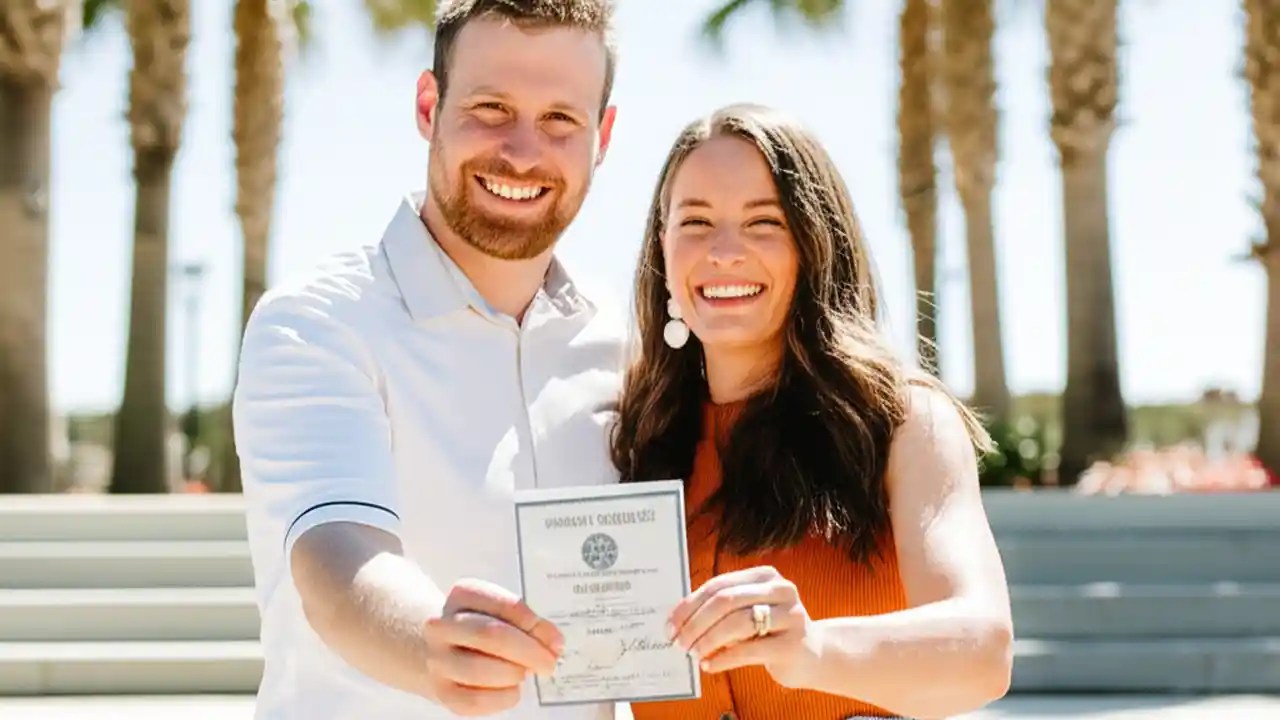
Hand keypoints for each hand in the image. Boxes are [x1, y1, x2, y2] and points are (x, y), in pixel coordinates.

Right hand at [422, 578, 562, 715]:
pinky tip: (511, 688)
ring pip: (483, 670)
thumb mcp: (499, 611)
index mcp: (462, 594)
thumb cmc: (477, 625)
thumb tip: (554, 644)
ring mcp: (437, 660)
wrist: (432, 645)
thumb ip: (529, 623)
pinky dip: (503, 696)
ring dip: (514, 673)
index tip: (556, 641)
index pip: (506, 605)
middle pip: (492, 636)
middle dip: (529, 652)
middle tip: (549, 663)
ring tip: (523, 671)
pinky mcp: (442, 692)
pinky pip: (476, 701)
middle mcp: (442, 625)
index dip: (535, 626)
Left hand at [667, 565, 818, 688]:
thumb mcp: (747, 611)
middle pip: (726, 601)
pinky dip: (723, 658)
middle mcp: (781, 589)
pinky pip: (749, 650)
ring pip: (738, 623)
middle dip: (696, 623)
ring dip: (708, 640)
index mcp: (764, 575)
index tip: (670, 624)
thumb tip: (677, 620)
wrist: (811, 654)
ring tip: (693, 653)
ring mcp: (791, 616)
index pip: (718, 585)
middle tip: (678, 641)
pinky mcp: (793, 644)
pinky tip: (709, 665)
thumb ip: (719, 609)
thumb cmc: (769, 631)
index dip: (690, 605)